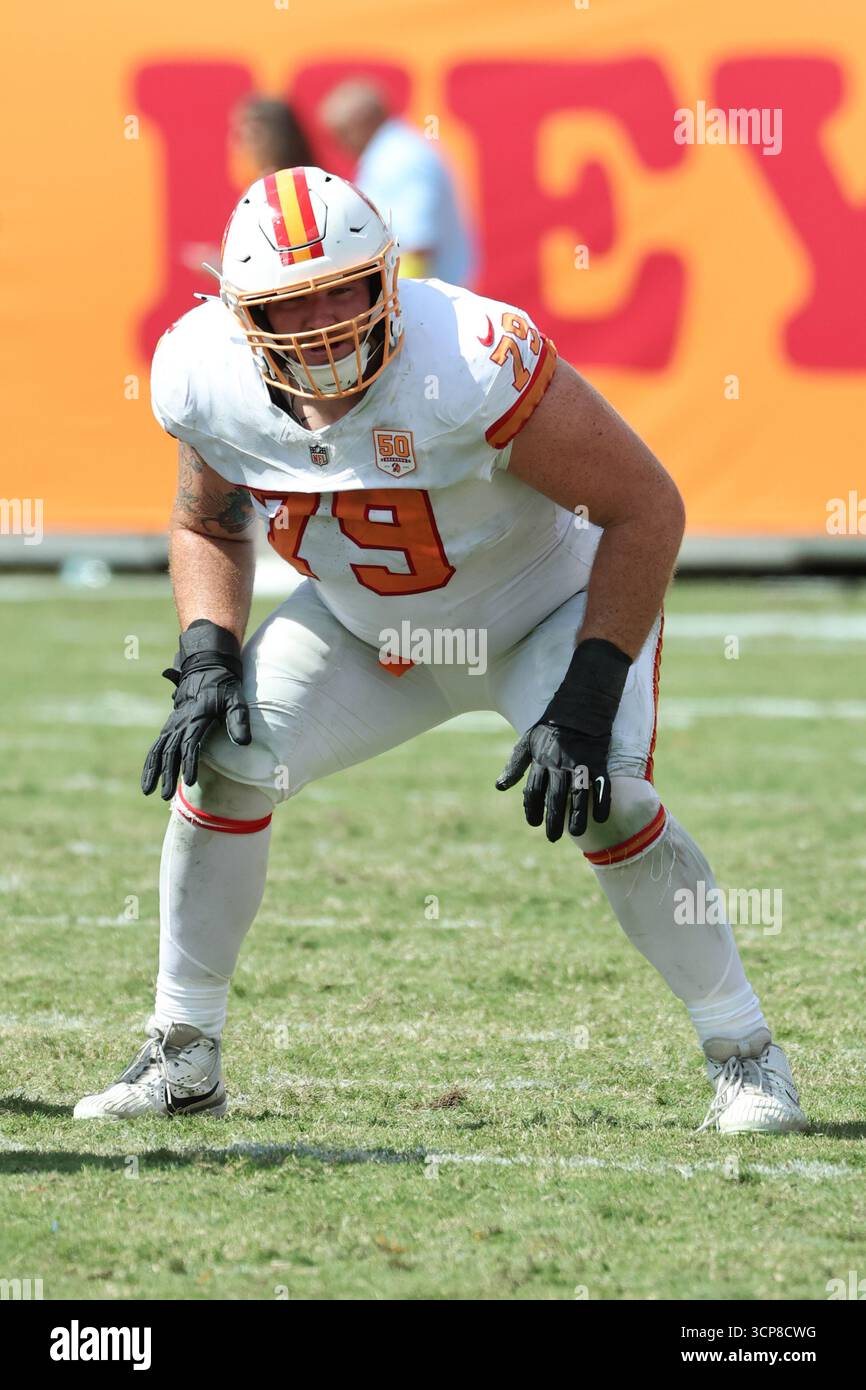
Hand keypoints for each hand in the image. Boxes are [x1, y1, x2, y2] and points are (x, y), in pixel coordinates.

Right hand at [141, 620, 250, 800]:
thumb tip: (244, 743)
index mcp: (195, 717)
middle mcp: (180, 722)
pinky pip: (157, 745)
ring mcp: (173, 723)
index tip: (190, 781)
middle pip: (169, 751)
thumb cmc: (225, 684)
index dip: (189, 763)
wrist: (208, 666)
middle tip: (165, 796)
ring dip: (152, 770)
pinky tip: (149, 777)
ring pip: (157, 749)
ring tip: (147, 791)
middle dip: (167, 775)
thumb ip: (239, 720)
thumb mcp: (236, 699)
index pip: (190, 744)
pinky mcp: (171, 725)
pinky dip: (150, 761)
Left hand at [496, 723, 610, 841]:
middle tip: (551, 838)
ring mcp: (580, 765)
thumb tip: (499, 787)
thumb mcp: (526, 743)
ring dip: (577, 816)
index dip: (531, 809)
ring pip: (579, 795)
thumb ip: (514, 766)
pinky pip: (602, 786)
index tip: (533, 822)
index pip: (533, 791)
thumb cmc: (549, 727)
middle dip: (553, 820)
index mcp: (541, 762)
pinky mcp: (598, 763)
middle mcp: (560, 766)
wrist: (578, 708)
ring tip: (576, 833)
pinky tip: (600, 818)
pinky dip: (602, 802)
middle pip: (555, 798)